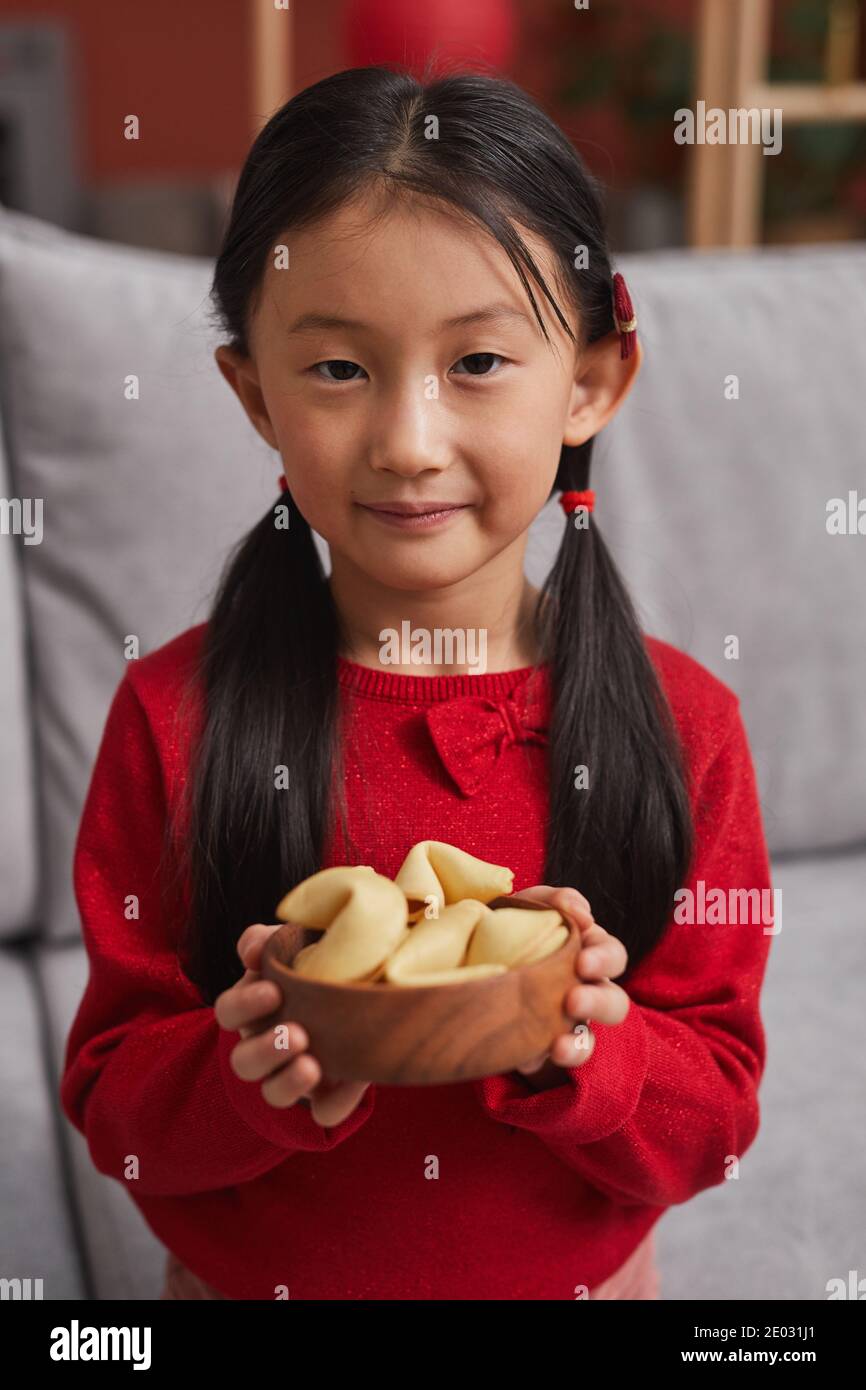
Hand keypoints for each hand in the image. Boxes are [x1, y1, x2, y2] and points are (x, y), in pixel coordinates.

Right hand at [214, 923, 371, 1126]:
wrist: (364, 984)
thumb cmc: (315, 960)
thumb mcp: (292, 942)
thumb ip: (267, 940)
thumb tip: (254, 952)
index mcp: (251, 1009)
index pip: (228, 1012)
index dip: (244, 1005)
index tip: (273, 991)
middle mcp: (264, 1047)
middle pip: (243, 1062)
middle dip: (266, 1050)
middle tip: (296, 1034)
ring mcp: (292, 1075)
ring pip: (273, 1094)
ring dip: (288, 1082)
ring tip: (311, 1066)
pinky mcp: (326, 1095)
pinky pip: (324, 1111)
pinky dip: (337, 1102)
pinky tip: (354, 1081)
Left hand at [508, 885, 629, 1090]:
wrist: (468, 972)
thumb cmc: (505, 933)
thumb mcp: (522, 909)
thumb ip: (550, 900)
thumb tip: (579, 910)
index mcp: (584, 954)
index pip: (610, 953)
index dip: (603, 956)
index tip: (582, 954)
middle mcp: (584, 990)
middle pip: (614, 1000)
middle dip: (598, 1001)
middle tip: (573, 999)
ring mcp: (570, 1023)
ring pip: (593, 1037)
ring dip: (579, 1040)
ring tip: (560, 1041)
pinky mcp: (549, 1049)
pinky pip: (566, 1059)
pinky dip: (556, 1057)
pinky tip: (536, 1056)